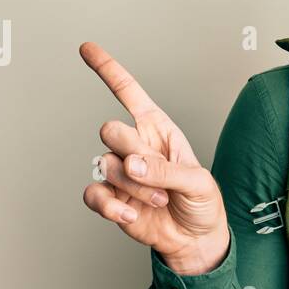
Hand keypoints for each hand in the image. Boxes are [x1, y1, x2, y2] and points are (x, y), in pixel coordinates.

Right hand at [80, 41, 229, 274]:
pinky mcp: (111, 198)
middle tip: (154, 176)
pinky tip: (131, 214)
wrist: (195, 239)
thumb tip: (132, 164)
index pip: (129, 92)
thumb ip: (167, 170)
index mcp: (158, 130)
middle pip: (109, 129)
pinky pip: (94, 194)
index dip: (108, 70)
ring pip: (105, 164)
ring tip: (159, 200)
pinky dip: (111, 207)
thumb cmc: (201, 202)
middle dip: (130, 151)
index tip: (87, 48)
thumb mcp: (197, 182)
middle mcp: (135, 146)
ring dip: (133, 186)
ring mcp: (121, 172)